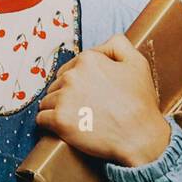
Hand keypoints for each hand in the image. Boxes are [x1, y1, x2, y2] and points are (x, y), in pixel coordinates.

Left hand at [36, 33, 171, 166]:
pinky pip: (41, 119)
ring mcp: (64, 98)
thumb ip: (118, 44)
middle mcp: (72, 75)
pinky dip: (49, 123)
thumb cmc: (139, 102)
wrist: (139, 136)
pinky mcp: (58, 120)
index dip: (81, 81)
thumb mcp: (138, 63)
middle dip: (67, 94)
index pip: (71, 67)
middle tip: (86, 107)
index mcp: (88, 60)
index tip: (92, 94)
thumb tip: (101, 45)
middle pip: (57, 84)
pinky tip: (64, 126)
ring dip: (58, 108)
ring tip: (77, 118)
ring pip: (48, 100)